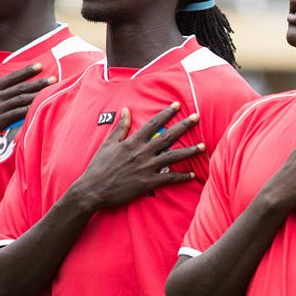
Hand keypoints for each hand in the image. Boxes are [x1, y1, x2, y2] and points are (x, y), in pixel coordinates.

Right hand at [0, 64, 55, 150]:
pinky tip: (41, 107)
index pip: (11, 77)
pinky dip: (30, 109)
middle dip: (38, 82)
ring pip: (22, 99)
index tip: (39, 66)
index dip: (26, 71)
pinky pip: (18, 113)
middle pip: (21, 87)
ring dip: (38, 94)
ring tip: (52, 90)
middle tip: (54, 78)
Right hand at [71, 103, 202, 210]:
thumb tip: (126, 110)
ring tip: (203, 146)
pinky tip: (193, 174)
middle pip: (167, 137)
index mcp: (132, 142)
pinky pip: (168, 179)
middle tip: (197, 117)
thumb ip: (120, 127)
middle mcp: (141, 153)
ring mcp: (146, 168)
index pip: (153, 124)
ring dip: (189, 151)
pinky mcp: (147, 183)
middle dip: (183, 126)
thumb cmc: (98, 167)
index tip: (177, 105)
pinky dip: (182, 177)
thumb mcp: (108, 144)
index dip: (166, 113)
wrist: (92, 190)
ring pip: (172, 157)